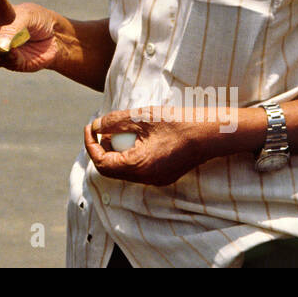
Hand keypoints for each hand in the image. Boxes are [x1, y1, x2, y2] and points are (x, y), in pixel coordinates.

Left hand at [83, 107, 221, 185]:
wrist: (208, 134)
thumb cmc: (174, 122)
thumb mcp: (140, 117)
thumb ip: (114, 122)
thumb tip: (95, 126)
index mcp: (137, 166)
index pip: (101, 162)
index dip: (90, 144)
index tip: (89, 128)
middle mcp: (145, 178)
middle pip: (111, 169)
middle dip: (102, 149)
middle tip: (103, 129)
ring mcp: (155, 180)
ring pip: (125, 170)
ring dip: (117, 152)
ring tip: (120, 131)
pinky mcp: (164, 176)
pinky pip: (139, 170)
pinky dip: (131, 155)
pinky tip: (137, 138)